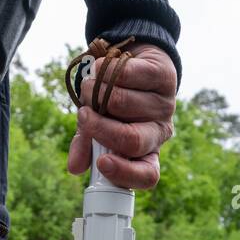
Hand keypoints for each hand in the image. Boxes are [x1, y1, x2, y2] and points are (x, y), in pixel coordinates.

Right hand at [67, 44, 176, 189]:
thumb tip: (74, 167)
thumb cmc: (109, 104)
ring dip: (96, 93)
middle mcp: (160, 132)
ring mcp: (165, 105)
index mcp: (146, 153)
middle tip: (84, 115)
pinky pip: (128, 76)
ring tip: (88, 87)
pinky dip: (105, 71)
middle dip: (100, 127)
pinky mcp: (165, 76)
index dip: (125, 173)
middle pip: (133, 140)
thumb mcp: (94, 127)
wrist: (129, 63)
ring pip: (124, 103)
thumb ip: (85, 146)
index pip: (147, 176)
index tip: (101, 163)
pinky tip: (99, 69)